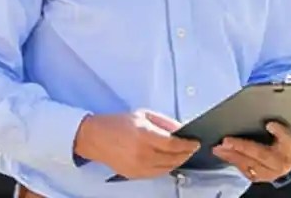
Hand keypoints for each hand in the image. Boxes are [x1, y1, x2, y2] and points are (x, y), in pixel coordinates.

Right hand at [72, 109, 200, 179]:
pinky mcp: (134, 175)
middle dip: (186, 153)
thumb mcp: (143, 115)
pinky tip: (170, 160)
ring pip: (167, 168)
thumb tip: (182, 129)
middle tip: (192, 148)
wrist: (95, 138)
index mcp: (144, 134)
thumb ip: (165, 122)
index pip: (173, 144)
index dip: (187, 144)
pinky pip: (157, 173)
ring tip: (183, 154)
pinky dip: (167, 167)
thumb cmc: (118, 124)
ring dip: (178, 161)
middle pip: (173, 158)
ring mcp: (138, 166)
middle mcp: (142, 153)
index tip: (195, 142)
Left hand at [212, 121, 290, 182]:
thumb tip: (268, 123)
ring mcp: (270, 173)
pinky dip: (232, 161)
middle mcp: (281, 163)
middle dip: (242, 147)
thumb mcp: (286, 130)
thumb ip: (278, 126)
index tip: (269, 124)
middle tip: (226, 141)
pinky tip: (223, 154)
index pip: (287, 139)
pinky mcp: (260, 178)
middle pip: (261, 154)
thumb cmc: (284, 141)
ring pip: (249, 164)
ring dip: (232, 155)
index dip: (279, 132)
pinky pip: (244, 170)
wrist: (289, 160)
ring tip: (218, 148)